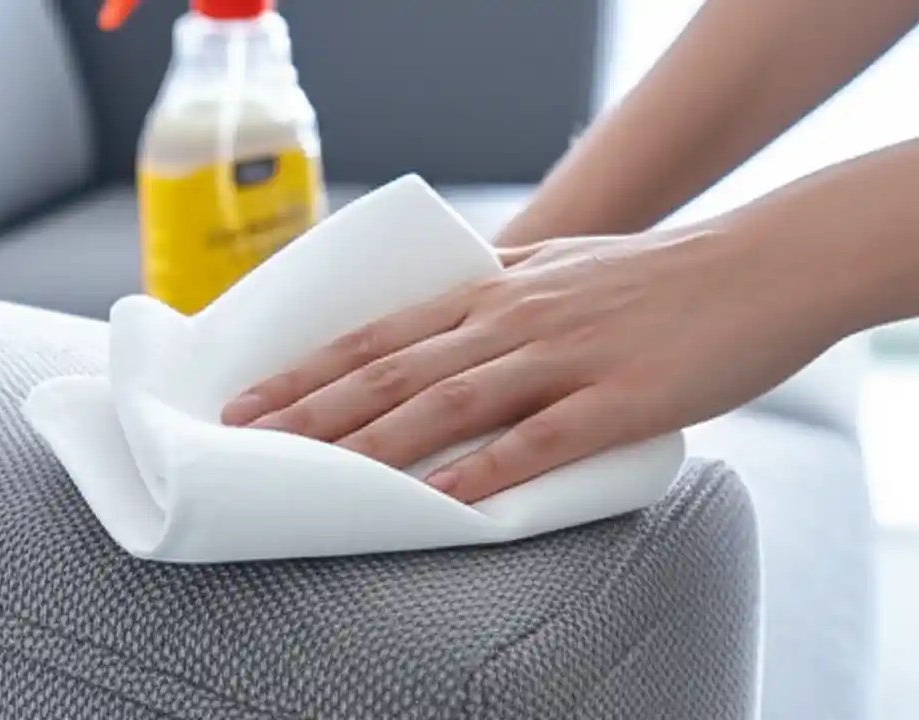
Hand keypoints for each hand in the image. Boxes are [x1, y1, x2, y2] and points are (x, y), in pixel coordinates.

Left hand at [221, 228, 840, 502]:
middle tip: (247, 438)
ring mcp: (564, 356)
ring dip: (374, 441)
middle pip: (392, 368)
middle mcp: (511, 318)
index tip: (250, 399)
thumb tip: (435, 325)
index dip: (308, 369)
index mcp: (491, 290)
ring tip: (316, 474)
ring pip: (448, 402)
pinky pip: (540, 442)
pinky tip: (443, 504)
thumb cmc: (654, 274)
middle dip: (312, 408)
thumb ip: (493, 291)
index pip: (377, 332)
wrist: (762, 264)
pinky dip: (486, 473)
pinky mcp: (620, 399)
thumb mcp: (556, 264)